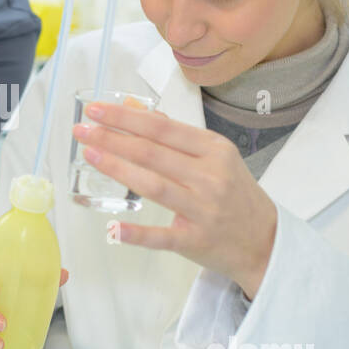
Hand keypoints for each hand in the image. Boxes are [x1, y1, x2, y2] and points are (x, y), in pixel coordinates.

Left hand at [72, 102, 277, 298]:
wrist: (266, 240)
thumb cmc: (234, 193)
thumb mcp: (213, 156)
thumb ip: (172, 133)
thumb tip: (132, 108)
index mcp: (214, 150)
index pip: (162, 128)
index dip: (125, 118)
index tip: (95, 110)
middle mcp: (210, 176)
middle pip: (153, 153)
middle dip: (112, 138)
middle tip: (82, 131)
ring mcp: (203, 210)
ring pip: (154, 185)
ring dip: (118, 169)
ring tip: (90, 155)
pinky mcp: (195, 240)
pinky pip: (162, 236)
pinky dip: (137, 233)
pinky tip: (113, 227)